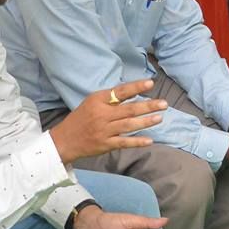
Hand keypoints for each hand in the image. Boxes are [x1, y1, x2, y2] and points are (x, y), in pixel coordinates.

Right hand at [48, 78, 167, 163]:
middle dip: (148, 106)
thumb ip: (110, 99)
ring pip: (129, 125)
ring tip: (159, 118)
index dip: (136, 87)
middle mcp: (101, 115)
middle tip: (164, 104)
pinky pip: (124, 142)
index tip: (150, 83)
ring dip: (145, 121)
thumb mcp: (91, 102)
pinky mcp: (105, 144)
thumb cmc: (81, 118)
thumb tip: (133, 92)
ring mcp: (104, 130)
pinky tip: (149, 140)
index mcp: (98, 100)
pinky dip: (137, 141)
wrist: (64, 140)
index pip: (120, 92)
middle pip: (128, 109)